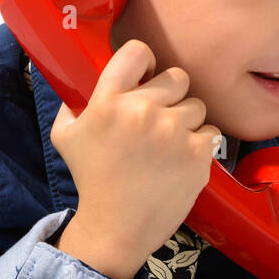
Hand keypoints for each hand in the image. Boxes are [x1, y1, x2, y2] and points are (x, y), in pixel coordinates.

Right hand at [49, 40, 220, 278]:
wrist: (117, 227)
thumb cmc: (92, 180)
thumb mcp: (66, 136)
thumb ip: (73, 104)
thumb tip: (83, 83)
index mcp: (108, 101)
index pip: (137, 51)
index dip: (145, 61)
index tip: (146, 77)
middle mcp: (142, 110)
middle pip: (177, 77)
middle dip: (170, 96)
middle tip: (159, 120)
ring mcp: (172, 131)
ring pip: (196, 105)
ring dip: (186, 122)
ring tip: (169, 146)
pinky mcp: (198, 153)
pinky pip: (211, 131)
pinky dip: (201, 145)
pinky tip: (182, 160)